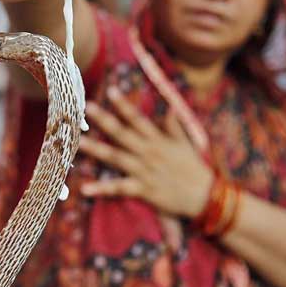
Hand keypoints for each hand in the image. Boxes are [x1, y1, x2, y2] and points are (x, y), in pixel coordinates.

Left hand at [78, 86, 214, 217]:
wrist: (206, 196)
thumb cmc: (193, 168)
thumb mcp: (185, 143)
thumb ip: (174, 126)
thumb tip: (169, 108)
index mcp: (157, 140)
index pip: (138, 119)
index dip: (124, 105)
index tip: (110, 90)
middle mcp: (148, 152)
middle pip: (123, 133)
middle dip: (105, 120)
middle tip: (87, 107)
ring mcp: (144, 170)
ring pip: (116, 157)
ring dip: (96, 150)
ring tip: (79, 142)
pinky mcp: (143, 189)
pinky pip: (119, 188)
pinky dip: (102, 189)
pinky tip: (85, 188)